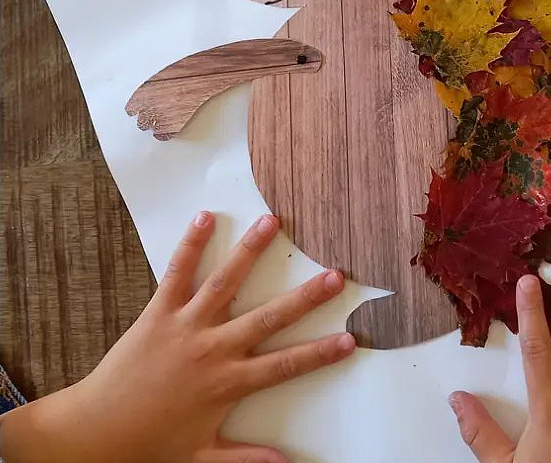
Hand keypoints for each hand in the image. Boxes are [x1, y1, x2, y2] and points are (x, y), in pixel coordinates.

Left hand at [1, 211, 354, 462]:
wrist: (95, 433)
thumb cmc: (149, 444)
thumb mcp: (202, 455)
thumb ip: (245, 458)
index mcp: (228, 383)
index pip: (285, 365)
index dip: (320, 353)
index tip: (350, 339)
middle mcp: (213, 349)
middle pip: (268, 318)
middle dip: (305, 297)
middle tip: (334, 276)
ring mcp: (186, 327)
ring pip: (226, 283)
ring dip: (251, 251)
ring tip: (272, 222)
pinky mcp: (159, 313)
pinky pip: (176, 274)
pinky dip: (191, 245)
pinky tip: (206, 218)